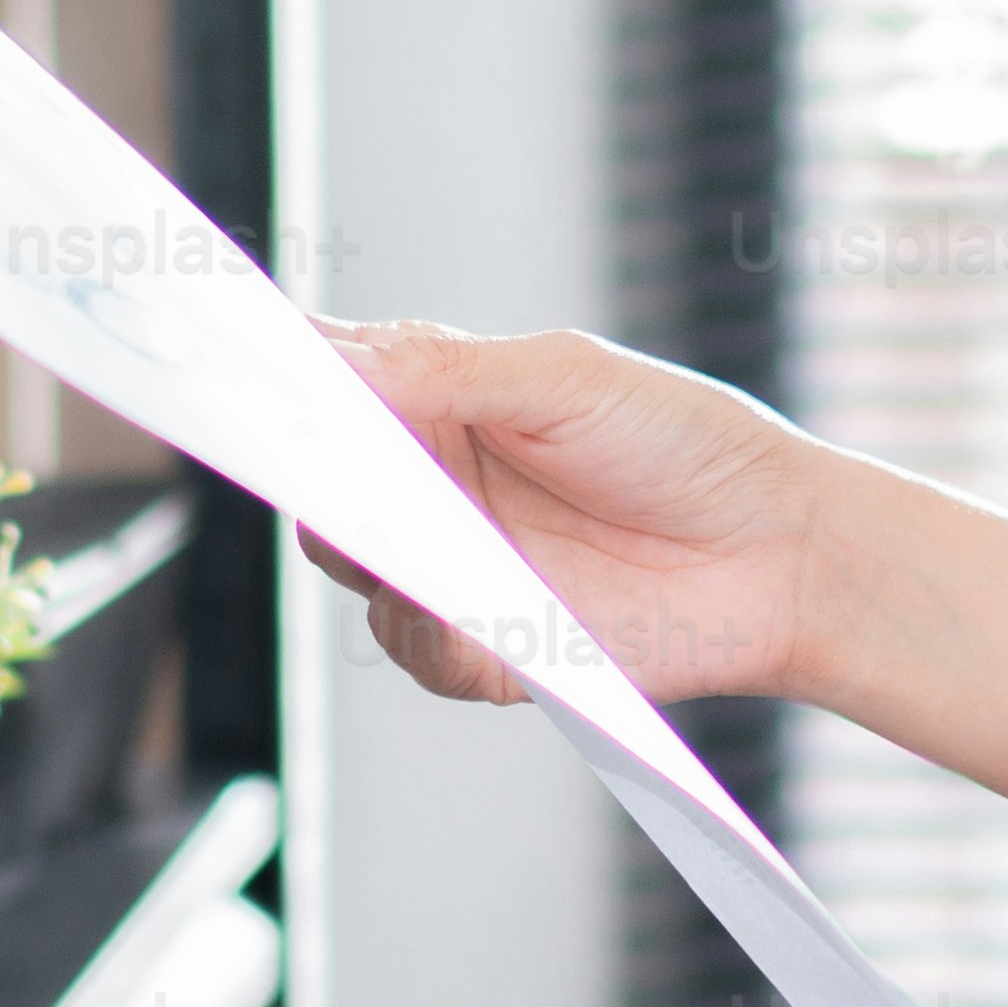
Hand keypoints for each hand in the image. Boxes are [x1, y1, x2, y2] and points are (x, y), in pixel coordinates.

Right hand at [311, 318, 846, 714]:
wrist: (780, 552)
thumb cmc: (682, 443)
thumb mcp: (566, 379)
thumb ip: (445, 371)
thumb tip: (332, 356)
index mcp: (439, 400)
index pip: (331, 381)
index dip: (273, 371)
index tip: (227, 358)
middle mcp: (431, 485)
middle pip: (319, 478)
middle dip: (297, 461)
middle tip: (290, 442)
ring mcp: (452, 569)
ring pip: (352, 564)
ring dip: (359, 542)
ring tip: (381, 520)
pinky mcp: (486, 649)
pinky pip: (415, 646)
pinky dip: (420, 624)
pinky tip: (446, 598)